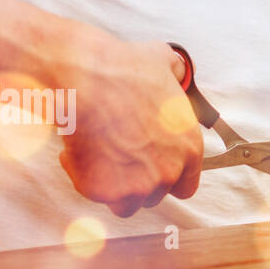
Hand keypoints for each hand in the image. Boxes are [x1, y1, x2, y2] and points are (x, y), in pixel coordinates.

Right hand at [58, 34, 202, 217]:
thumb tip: (178, 72)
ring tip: (101, 158)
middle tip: (121, 156)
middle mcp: (168, 172)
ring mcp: (136, 186)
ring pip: (126, 203)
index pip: (187, 185)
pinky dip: (84, 179)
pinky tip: (80, 152)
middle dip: (138, 179)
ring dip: (114, 186)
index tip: (154, 169)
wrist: (88, 81)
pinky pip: (95, 195)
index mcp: (189, 148)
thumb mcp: (167, 65)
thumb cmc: (126, 71)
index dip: (170, 177)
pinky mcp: (104, 191)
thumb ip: (178, 76)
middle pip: (155, 194)